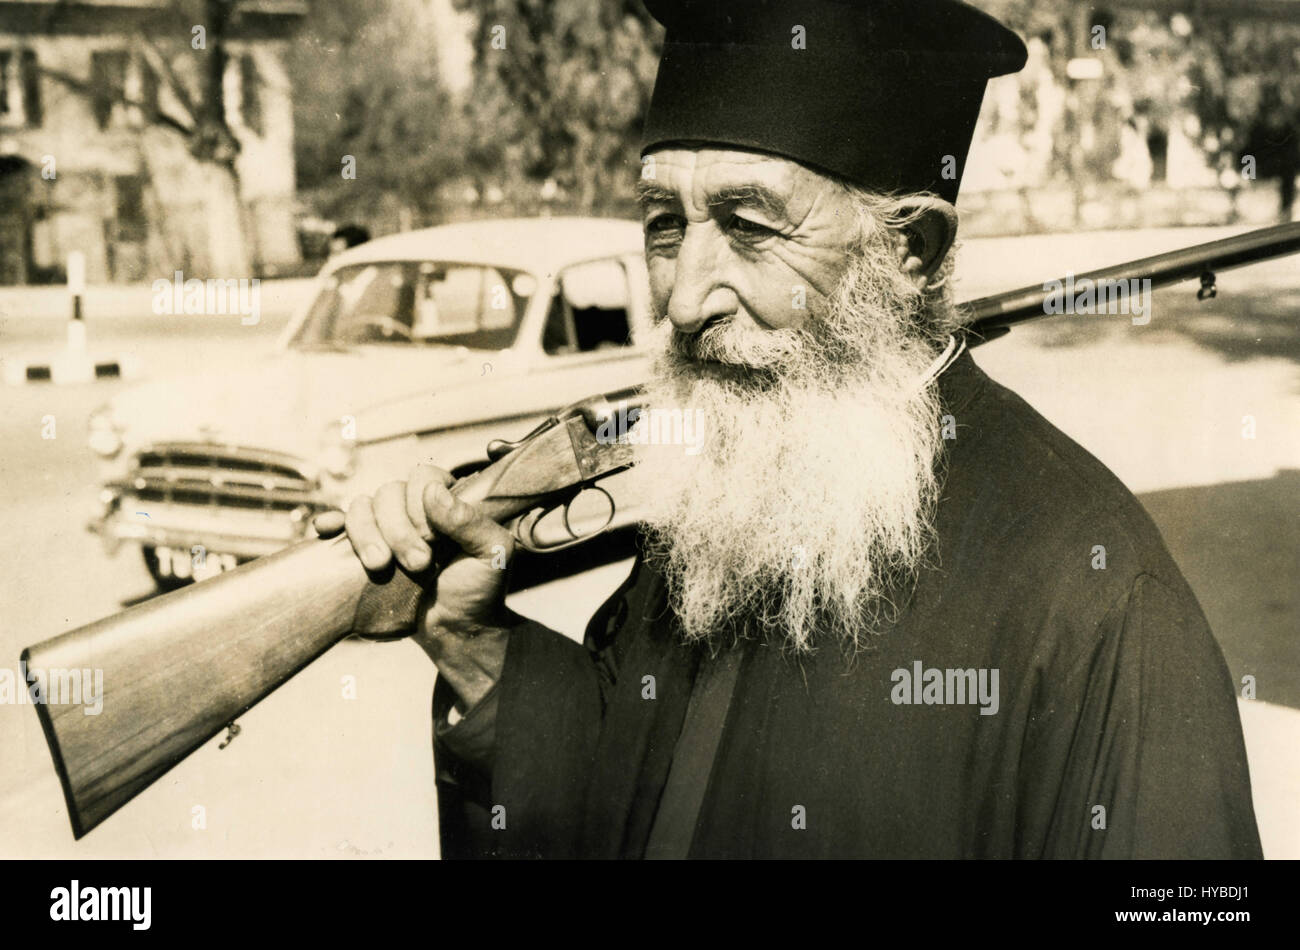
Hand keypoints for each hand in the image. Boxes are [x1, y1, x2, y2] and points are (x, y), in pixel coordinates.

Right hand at [314, 464, 514, 641]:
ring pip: (362, 507)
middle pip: (388, 493)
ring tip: (380, 567)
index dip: (421, 505)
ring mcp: (386, 527)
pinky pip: (340, 524)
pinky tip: (327, 531)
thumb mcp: (492, 552)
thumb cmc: (480, 589)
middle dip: (399, 531)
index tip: (434, 541)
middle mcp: (414, 508)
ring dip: (367, 535)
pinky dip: (331, 522)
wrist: (456, 630)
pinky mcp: (365, 548)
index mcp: (446, 501)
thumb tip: (432, 491)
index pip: (422, 477)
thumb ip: (469, 520)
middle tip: (419, 564)